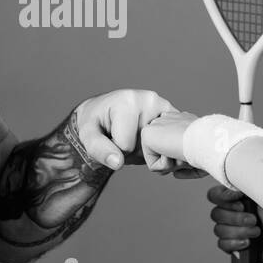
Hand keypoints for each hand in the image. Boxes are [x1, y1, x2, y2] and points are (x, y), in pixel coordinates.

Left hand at [74, 91, 201, 176]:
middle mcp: (150, 99)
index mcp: (128, 101)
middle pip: (146, 146)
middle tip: (124, 138)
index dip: (118, 150)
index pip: (125, 146)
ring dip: (147, 150)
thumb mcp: (87, 135)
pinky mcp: (175, 115)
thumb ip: (99, 150)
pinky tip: (149, 138)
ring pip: (160, 148)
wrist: (104, 112)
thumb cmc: (95, 123)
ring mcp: (166, 106)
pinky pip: (171, 144)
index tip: (112, 138)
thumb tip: (117, 163)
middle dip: (135, 151)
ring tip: (135, 136)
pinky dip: (159, 147)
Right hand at [208, 183, 262, 262]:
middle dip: (235, 218)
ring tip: (257, 233)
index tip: (239, 198)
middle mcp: (235, 212)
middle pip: (216, 213)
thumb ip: (247, 183)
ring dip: (238, 231)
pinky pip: (222, 245)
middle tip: (254, 220)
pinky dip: (234, 244)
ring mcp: (235, 230)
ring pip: (219, 230)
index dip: (222, 197)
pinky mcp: (236, 246)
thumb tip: (233, 176)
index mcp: (240, 197)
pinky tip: (248, 243)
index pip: (215, 194)